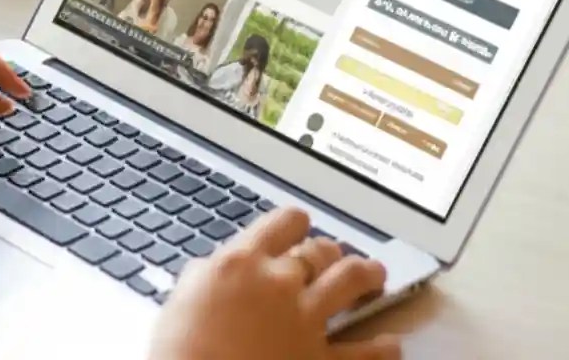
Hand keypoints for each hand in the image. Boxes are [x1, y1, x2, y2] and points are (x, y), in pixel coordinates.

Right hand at [150, 208, 399, 359]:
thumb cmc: (178, 352)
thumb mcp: (181, 298)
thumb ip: (208, 275)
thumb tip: (219, 267)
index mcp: (243, 263)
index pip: (285, 221)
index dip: (295, 224)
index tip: (298, 229)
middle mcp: (281, 284)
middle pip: (321, 250)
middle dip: (328, 251)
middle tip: (331, 257)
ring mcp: (307, 322)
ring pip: (353, 281)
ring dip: (368, 276)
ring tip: (374, 276)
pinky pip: (367, 352)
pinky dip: (383, 347)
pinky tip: (390, 344)